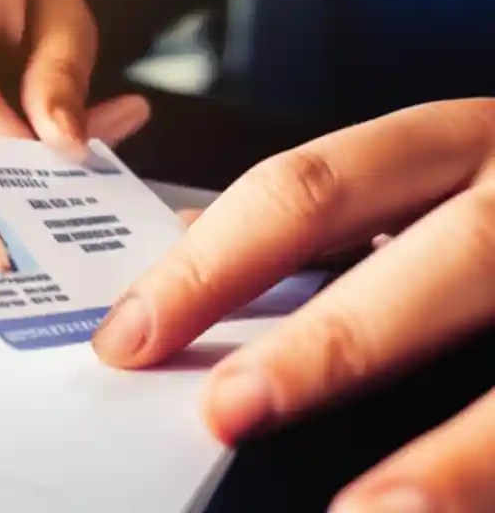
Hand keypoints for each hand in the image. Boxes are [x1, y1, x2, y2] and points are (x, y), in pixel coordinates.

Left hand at [92, 99, 494, 511]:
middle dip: (331, 341)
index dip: (215, 261)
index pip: (315, 186)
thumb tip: (183, 264)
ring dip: (462, 449)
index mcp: (461, 143)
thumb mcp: (430, 183)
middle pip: (442, 255)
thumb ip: (328, 226)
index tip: (131, 334)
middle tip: (227, 410)